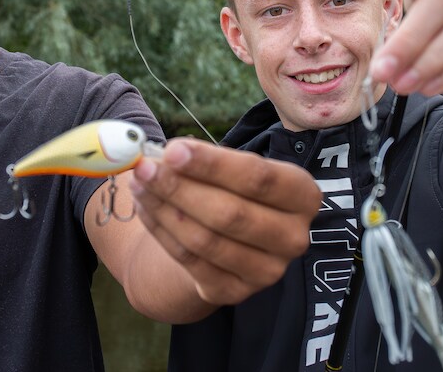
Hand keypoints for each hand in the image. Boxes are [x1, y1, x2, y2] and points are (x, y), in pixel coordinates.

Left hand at [130, 139, 319, 305]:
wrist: (227, 239)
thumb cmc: (232, 191)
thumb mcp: (232, 169)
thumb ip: (206, 160)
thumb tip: (162, 156)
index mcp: (303, 196)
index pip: (258, 178)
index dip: (212, 164)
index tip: (171, 150)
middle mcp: (293, 237)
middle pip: (230, 213)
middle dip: (180, 188)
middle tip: (144, 168)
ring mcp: (267, 271)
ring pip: (206, 240)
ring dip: (164, 209)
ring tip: (139, 185)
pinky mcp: (235, 293)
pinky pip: (189, 261)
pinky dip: (161, 231)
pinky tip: (145, 208)